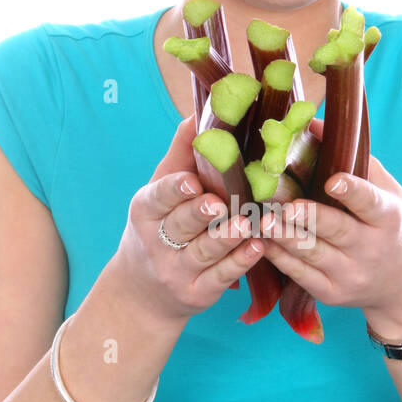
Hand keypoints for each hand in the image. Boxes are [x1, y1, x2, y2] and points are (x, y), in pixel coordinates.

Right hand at [110, 116, 262, 322]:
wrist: (142, 292)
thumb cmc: (158, 227)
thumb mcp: (159, 190)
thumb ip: (182, 152)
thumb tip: (203, 108)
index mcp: (146, 210)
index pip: (159, 197)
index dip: (175, 191)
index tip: (192, 182)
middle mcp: (157, 242)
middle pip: (182, 225)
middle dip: (201, 214)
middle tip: (220, 203)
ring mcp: (177, 271)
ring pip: (205, 252)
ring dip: (228, 237)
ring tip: (248, 222)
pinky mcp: (197, 293)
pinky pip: (221, 277)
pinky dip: (241, 262)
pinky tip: (259, 247)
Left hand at [258, 138, 401, 338]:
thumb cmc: (395, 228)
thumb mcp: (389, 193)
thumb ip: (355, 161)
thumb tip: (312, 124)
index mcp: (388, 219)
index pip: (369, 204)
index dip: (351, 192)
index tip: (333, 180)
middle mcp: (370, 249)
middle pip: (336, 230)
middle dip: (309, 217)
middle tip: (284, 204)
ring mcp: (350, 274)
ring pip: (311, 253)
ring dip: (284, 235)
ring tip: (261, 219)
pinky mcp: (331, 292)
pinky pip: (300, 274)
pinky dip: (279, 257)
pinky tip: (261, 240)